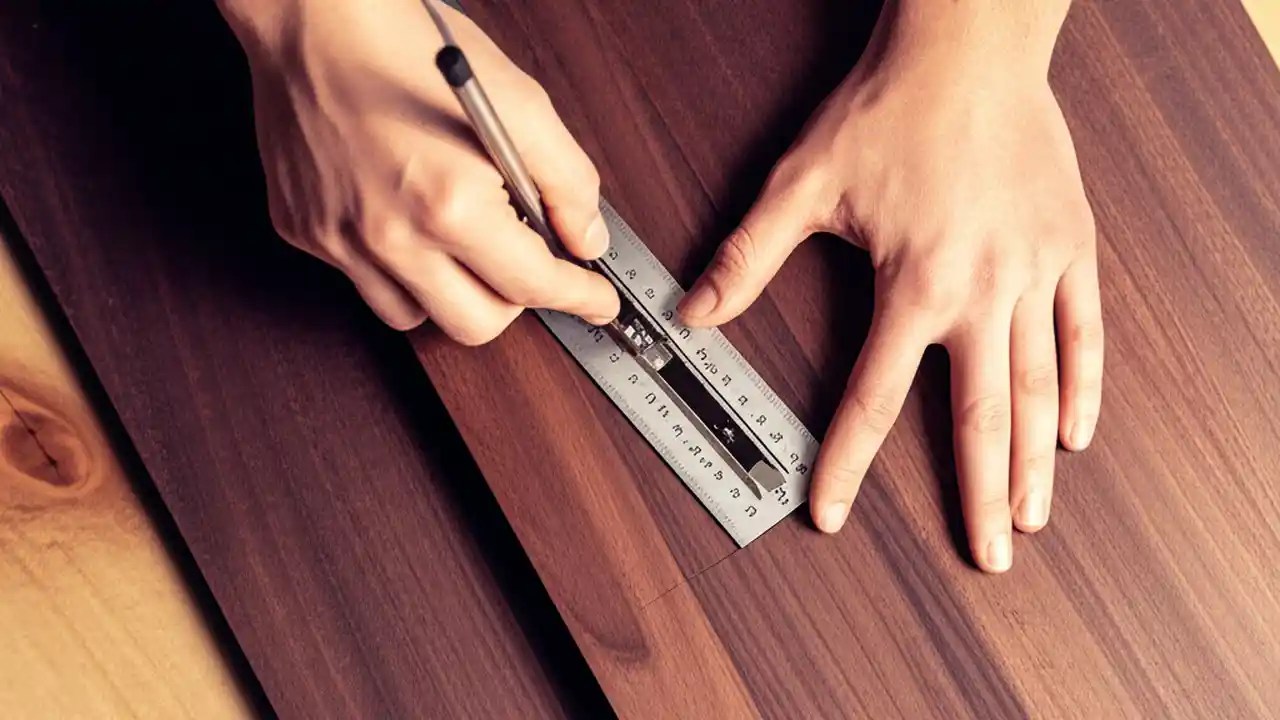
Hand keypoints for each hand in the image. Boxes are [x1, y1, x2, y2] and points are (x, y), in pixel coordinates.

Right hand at [219, 0, 617, 340]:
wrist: (312, 16)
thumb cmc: (408, 44)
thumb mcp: (519, 102)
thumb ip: (566, 180)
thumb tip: (587, 239)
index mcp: (449, 205)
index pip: (532, 286)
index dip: (578, 298)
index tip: (596, 303)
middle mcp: (391, 237)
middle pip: (475, 326)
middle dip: (513, 301)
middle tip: (522, 263)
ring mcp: (341, 241)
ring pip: (415, 318)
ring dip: (450, 293)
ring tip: (459, 241)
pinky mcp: (305, 232)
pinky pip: (363, 281)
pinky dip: (396, 267)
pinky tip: (405, 218)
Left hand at [679, 1, 1101, 571]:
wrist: (969, 48)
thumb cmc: (889, 108)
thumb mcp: (803, 182)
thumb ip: (749, 255)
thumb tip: (697, 308)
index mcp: (915, 283)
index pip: (873, 398)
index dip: (847, 464)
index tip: (832, 513)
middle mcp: (982, 290)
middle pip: (981, 416)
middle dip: (980, 494)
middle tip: (988, 554)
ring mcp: (1035, 270)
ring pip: (1039, 386)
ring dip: (1035, 460)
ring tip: (1032, 516)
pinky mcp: (1070, 246)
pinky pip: (1085, 331)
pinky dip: (1085, 385)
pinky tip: (1078, 432)